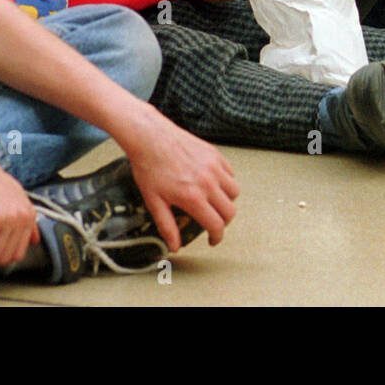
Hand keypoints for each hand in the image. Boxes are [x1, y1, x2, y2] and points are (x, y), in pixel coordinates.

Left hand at [121, 105, 239, 250]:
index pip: (216, 225)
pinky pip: (230, 174)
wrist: (150, 138)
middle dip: (223, 222)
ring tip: (214, 203)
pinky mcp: (215, 154)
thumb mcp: (154, 201)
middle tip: (213, 223)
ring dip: (227, 202)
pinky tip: (213, 184)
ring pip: (234, 192)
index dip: (216, 237)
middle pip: (230, 211)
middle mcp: (208, 182)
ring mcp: (214, 167)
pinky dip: (226, 182)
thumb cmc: (149, 168)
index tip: (212, 239)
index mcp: (193, 197)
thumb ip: (167, 226)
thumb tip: (175, 247)